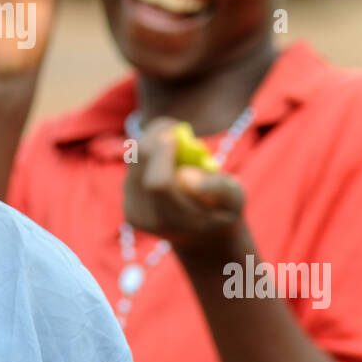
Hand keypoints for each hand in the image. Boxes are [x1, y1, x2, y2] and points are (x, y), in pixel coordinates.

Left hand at [122, 117, 245, 260]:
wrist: (200, 233)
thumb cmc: (222, 211)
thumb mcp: (234, 200)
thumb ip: (217, 188)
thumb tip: (186, 175)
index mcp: (172, 222)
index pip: (158, 184)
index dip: (164, 155)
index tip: (176, 134)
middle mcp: (144, 216)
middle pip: (140, 163)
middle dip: (158, 137)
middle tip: (178, 128)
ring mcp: (130, 205)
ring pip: (135, 156)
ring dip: (156, 142)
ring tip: (180, 146)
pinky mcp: (126, 194)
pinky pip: (134, 159)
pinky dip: (152, 149)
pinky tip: (169, 156)